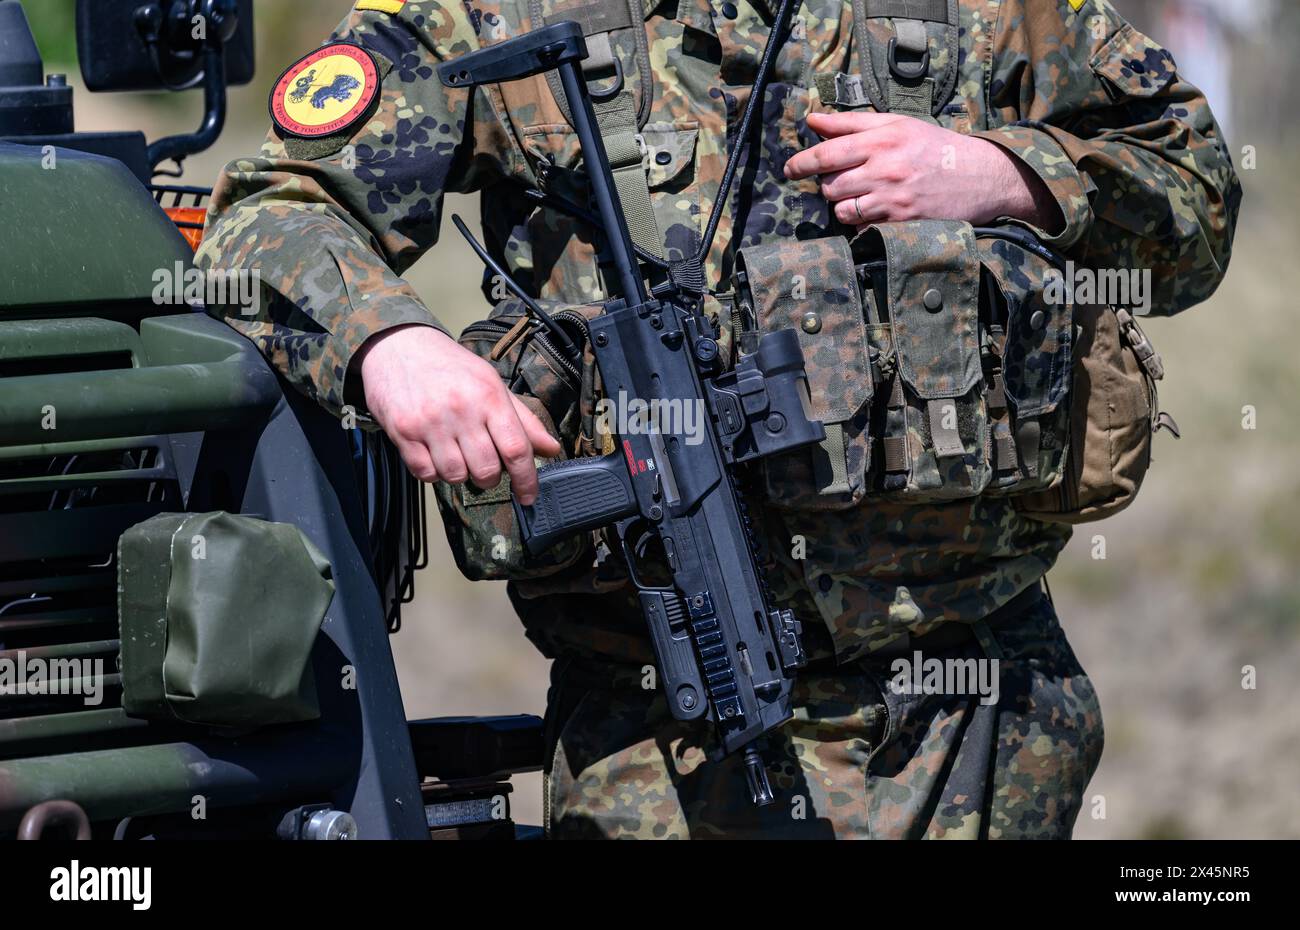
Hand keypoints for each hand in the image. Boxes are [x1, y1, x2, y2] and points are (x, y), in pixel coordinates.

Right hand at [355, 324, 561, 504]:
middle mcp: (461, 410)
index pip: (516, 449)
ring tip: (456, 453)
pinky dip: (433, 472)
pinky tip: (435, 453)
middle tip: (484, 464)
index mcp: (489, 396)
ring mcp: (430, 422)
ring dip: (460, 474)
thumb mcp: (491, 383)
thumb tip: (551, 449)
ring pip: (455, 476)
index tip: (528, 496)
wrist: (399, 346)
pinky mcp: (403, 432)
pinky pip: (426, 474)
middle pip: (486, 470)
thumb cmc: (450, 367)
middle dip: (490, 478)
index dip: (526, 479)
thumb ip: (522, 419)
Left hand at [785, 112, 1058, 229]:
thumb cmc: (933, 147)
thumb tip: (812, 119)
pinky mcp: (899, 223)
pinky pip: (860, 228)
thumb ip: (851, 123)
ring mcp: (891, 198)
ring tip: (858, 196)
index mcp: (881, 139)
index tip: (789, 169)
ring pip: (840, 208)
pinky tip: (871, 213)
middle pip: (828, 184)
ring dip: (841, 205)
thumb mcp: (896, 124)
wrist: (979, 176)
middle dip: (826, 185)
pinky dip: (858, 222)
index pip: (826, 153)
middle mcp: (883, 168)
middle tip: (838, 181)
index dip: (800, 163)